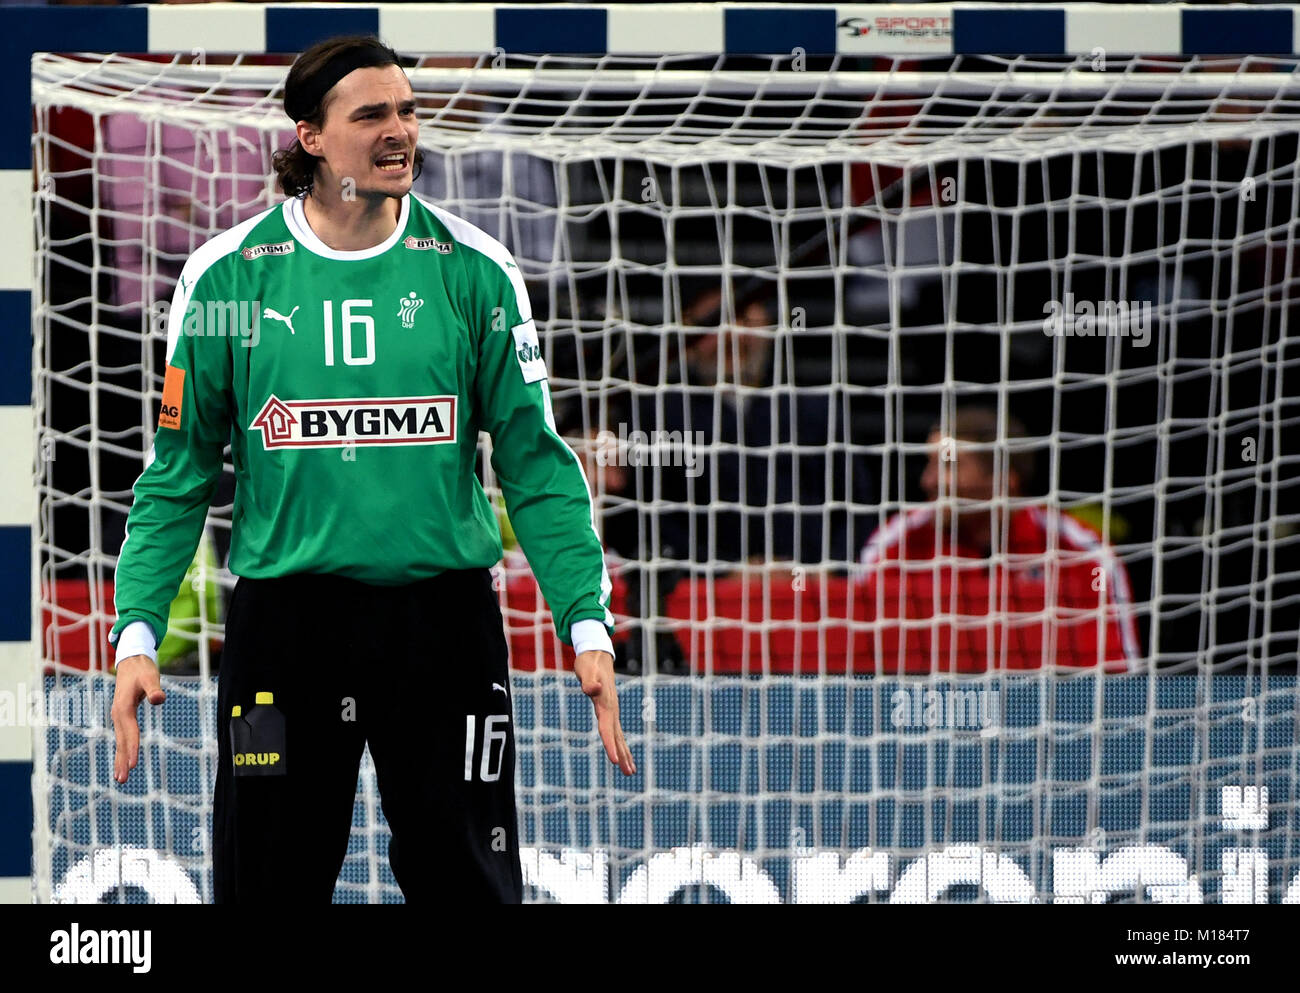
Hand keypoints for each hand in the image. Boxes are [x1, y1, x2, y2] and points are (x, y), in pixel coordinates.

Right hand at [111, 655, 165, 783]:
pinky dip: (123, 751)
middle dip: (123, 760)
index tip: (133, 764)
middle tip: (123, 780)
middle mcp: (118, 715)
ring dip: (120, 759)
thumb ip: (155, 688)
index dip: (132, 748)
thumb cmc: (142, 670)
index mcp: (124, 708)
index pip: (130, 732)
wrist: (131, 663)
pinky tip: (124, 763)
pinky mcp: (122, 718)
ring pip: (120, 742)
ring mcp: (118, 717)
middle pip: (122, 741)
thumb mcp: (150, 677)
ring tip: (120, 779)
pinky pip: (122, 737)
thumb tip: (160, 699)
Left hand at [574, 650, 635, 775]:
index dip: (609, 744)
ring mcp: (612, 710)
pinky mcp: (609, 710)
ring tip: (630, 772)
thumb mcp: (586, 670)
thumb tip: (593, 689)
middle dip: (622, 755)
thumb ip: (589, 681)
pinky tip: (621, 754)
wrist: (597, 654)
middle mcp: (611, 709)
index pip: (607, 728)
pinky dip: (619, 744)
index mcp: (605, 703)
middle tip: (628, 773)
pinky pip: (615, 731)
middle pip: (616, 736)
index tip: (614, 761)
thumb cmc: (589, 663)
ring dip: (624, 753)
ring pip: (619, 736)